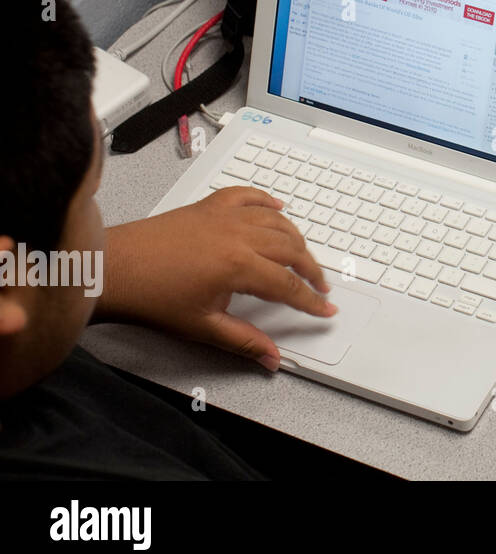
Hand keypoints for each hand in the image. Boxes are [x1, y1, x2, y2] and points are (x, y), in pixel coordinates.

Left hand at [97, 187, 333, 369]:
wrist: (113, 270)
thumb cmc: (149, 297)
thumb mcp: (201, 327)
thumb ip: (244, 341)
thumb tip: (271, 358)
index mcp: (238, 265)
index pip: (287, 285)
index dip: (310, 300)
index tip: (324, 308)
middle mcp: (237, 235)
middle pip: (291, 249)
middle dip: (311, 269)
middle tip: (319, 286)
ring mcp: (224, 217)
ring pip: (276, 221)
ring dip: (296, 237)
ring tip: (304, 254)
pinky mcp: (209, 206)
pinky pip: (248, 195)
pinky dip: (267, 201)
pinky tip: (277, 208)